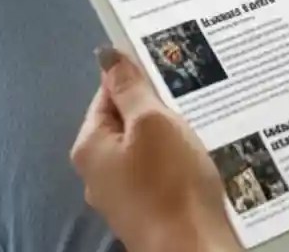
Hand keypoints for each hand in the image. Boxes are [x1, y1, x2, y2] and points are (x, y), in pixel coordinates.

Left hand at [72, 48, 241, 251]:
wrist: (190, 247)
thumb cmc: (171, 181)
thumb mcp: (154, 122)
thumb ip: (131, 88)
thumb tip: (107, 55)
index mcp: (89, 145)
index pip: (107, 95)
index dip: (139, 80)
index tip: (172, 75)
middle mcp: (95, 171)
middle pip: (125, 123)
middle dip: (156, 111)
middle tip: (190, 103)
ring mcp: (118, 195)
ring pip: (142, 149)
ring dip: (168, 138)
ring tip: (199, 130)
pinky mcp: (143, 211)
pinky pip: (155, 173)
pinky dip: (173, 163)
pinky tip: (195, 162)